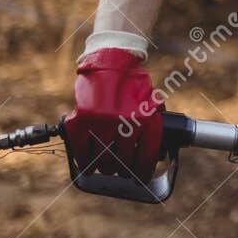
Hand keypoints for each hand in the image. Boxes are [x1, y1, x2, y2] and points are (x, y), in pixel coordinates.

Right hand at [64, 48, 162, 182]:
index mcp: (148, 119)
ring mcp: (103, 122)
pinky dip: (83, 159)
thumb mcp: (152, 102)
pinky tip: (86, 164)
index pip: (147, 156)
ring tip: (105, 167)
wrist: (112, 59)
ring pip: (102, 159)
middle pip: (123, 162)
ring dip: (103, 167)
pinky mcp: (82, 118)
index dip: (143, 172)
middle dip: (122, 171)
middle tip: (120, 172)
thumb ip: (153, 124)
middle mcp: (127, 123)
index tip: (140, 178)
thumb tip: (157, 152)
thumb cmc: (134, 82)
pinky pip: (81, 149)